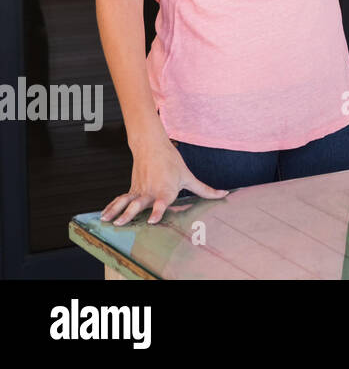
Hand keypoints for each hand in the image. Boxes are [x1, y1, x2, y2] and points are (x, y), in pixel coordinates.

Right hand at [101, 130, 227, 225]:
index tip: (153, 220)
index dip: (158, 211)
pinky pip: (120, 199)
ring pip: (126, 202)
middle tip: (122, 223)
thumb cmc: (173, 163)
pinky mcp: (132, 189)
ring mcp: (139, 191)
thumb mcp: (189, 176)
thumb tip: (224, 194)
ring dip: (117, 211)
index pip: (162, 202)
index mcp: (166, 190)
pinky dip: (111, 207)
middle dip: (130, 214)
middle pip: (139, 204)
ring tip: (108, 221)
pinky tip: (103, 216)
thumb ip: (205, 189)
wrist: (153, 146)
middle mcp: (151, 192)